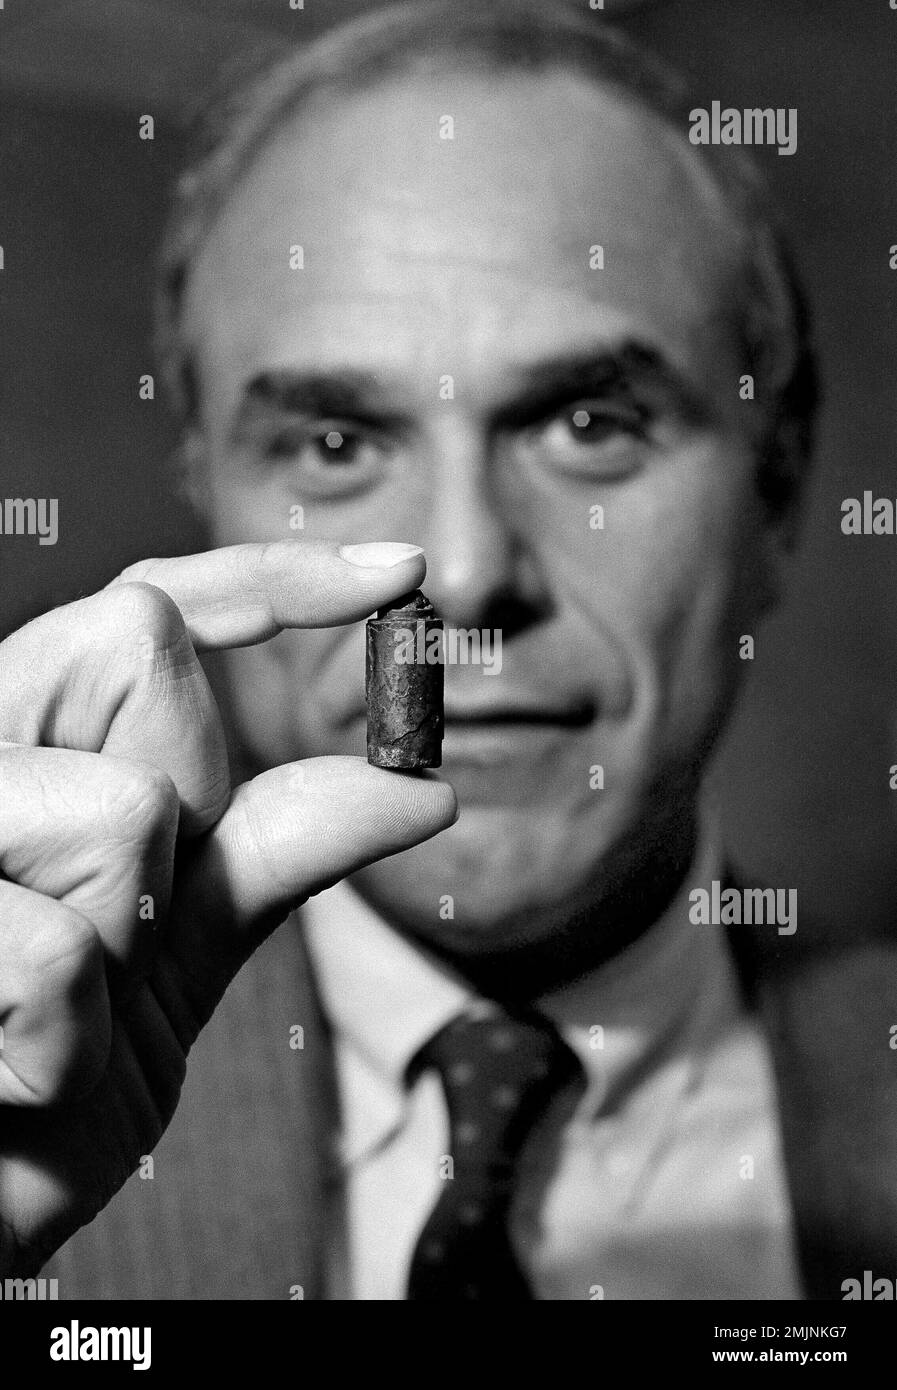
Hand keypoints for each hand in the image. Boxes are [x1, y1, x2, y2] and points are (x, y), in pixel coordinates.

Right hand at [0, 540, 456, 1274]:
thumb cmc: (45, 1088)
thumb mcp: (177, 959)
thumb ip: (271, 856)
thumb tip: (418, 788)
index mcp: (24, 741)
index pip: (147, 605)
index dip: (276, 574)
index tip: (404, 575)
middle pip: (139, 655)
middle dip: (180, 815)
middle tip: (110, 941)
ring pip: (120, 811)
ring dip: (121, 957)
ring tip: (43, 1024)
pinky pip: (52, 958)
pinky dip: (63, 1049)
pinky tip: (4, 1081)